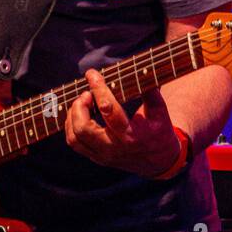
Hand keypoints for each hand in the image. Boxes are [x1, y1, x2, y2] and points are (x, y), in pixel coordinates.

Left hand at [65, 69, 182, 177]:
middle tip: (86, 93)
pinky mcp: (96, 158)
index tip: (92, 74)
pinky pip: (75, 143)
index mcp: (130, 135)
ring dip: (73, 116)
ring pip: (75, 138)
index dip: (98, 89)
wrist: (159, 161)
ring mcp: (103, 155)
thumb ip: (149, 91)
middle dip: (79, 106)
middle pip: (84, 129)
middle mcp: (114, 147)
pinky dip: (71, 126)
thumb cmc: (159, 131)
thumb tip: (140, 70)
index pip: (108, 110)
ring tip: (82, 102)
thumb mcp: (160, 111)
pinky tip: (79, 113)